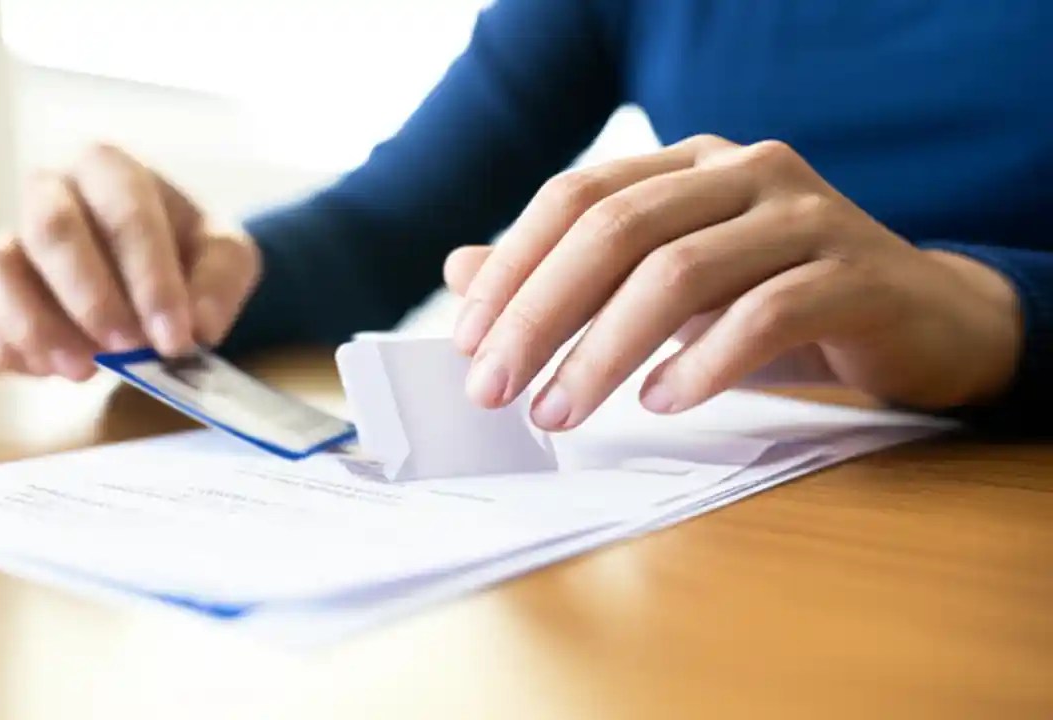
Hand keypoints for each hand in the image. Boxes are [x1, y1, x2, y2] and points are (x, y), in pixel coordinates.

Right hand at [0, 144, 260, 379]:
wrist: (148, 270)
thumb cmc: (181, 252)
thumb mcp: (223, 256)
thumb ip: (220, 281)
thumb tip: (198, 325)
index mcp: (111, 169)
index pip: (125, 211)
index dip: (150, 278)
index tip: (175, 338)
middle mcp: (50, 192)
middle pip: (53, 231)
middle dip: (91, 298)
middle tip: (127, 352)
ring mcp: (11, 238)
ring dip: (38, 326)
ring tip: (84, 370)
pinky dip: (7, 347)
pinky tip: (47, 371)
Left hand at [446, 134, 1021, 428]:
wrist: (923, 318)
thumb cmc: (776, 302)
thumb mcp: (665, 287)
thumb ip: (572, 277)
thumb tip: (461, 272)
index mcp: (687, 164)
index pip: (577, 197)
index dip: (514, 267)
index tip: (469, 342)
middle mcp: (743, 171)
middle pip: (617, 229)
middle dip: (542, 314)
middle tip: (496, 389)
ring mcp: (804, 215)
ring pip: (681, 271)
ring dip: (605, 351)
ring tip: (560, 411)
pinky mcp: (856, 272)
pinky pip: (765, 314)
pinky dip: (702, 363)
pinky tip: (662, 403)